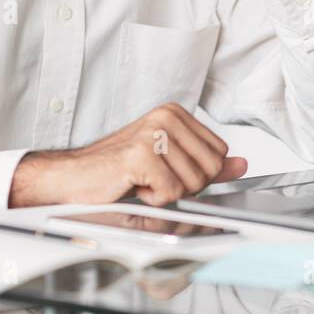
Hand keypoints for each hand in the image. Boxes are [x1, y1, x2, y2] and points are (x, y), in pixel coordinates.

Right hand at [7, 103, 247, 207]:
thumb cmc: (115, 170)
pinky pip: (170, 192)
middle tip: (153, 178)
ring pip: (192, 183)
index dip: (196, 174)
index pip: (219, 154)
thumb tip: (242, 164)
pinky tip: (132, 186)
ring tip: (140, 181)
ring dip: (166, 193)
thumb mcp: (168, 163)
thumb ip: (206, 163)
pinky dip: (152, 199)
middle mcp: (166, 117)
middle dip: (185, 186)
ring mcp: (153, 133)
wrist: (72, 177)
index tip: (167, 170)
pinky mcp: (141, 154)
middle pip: (211, 169)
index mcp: (175, 113)